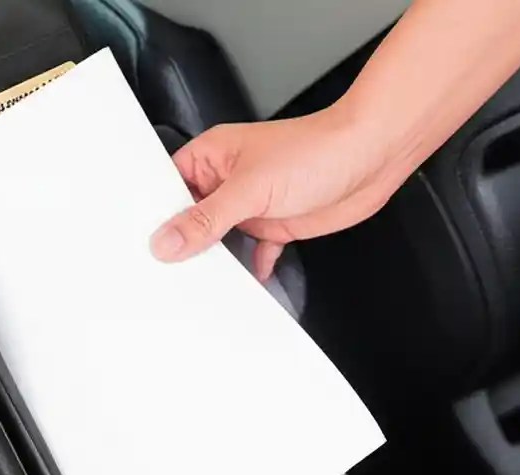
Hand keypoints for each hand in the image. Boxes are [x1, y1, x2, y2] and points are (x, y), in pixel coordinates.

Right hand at [149, 106, 407, 280]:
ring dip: (216, 258)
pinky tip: (248, 278)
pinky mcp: (275, 223)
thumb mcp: (250, 189)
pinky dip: (251, 266)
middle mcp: (227, 180)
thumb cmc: (317, 149)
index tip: (146, 247)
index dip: (156, 216)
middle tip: (169, 271)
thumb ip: (205, 220)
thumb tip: (166, 242)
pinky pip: (253, 251)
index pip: (168, 189)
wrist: (373, 155)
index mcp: (211, 157)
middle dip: (185, 243)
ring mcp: (251, 203)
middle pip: (191, 218)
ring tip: (201, 280)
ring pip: (220, 238)